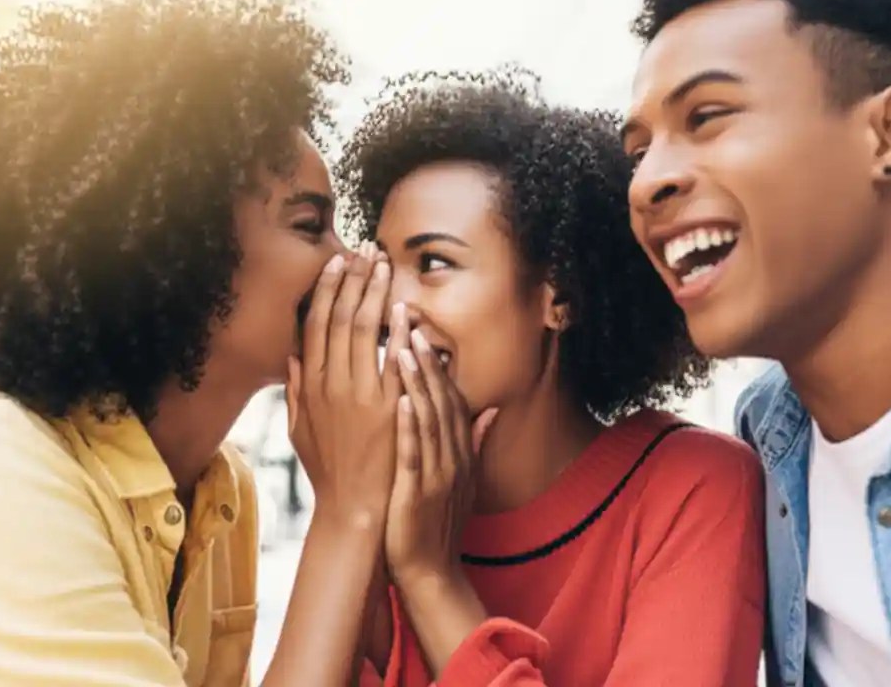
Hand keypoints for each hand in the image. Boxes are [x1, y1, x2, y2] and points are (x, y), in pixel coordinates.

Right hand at [286, 243, 407, 522]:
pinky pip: (392, 359)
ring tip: (384, 265)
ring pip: (364, 330)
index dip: (326, 290)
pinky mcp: (386, 407)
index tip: (337, 263)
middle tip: (365, 251)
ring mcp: (358, 395)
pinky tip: (404, 308)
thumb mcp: (300, 430)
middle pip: (338, 317)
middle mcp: (329, 385)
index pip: (314, 324)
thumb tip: (292, 358)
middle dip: (352, 280)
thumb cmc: (330, 471)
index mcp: (309, 386)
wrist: (355, 508)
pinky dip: (397, 331)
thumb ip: (295, 391)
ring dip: (374, 293)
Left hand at [385, 328, 497, 585]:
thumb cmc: (437, 524)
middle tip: (410, 318)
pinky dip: (409, 424)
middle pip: (442, 397)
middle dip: (426, 357)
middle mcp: (453, 457)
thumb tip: (489, 409)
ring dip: (417, 380)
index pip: (450, 397)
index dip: (438, 362)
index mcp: (459, 451)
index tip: (421, 329)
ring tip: (404, 344)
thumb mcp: (461, 479)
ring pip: (429, 417)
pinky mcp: (418, 492)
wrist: (429, 572)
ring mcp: (438, 473)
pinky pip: (415, 452)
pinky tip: (400, 398)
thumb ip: (473, 442)